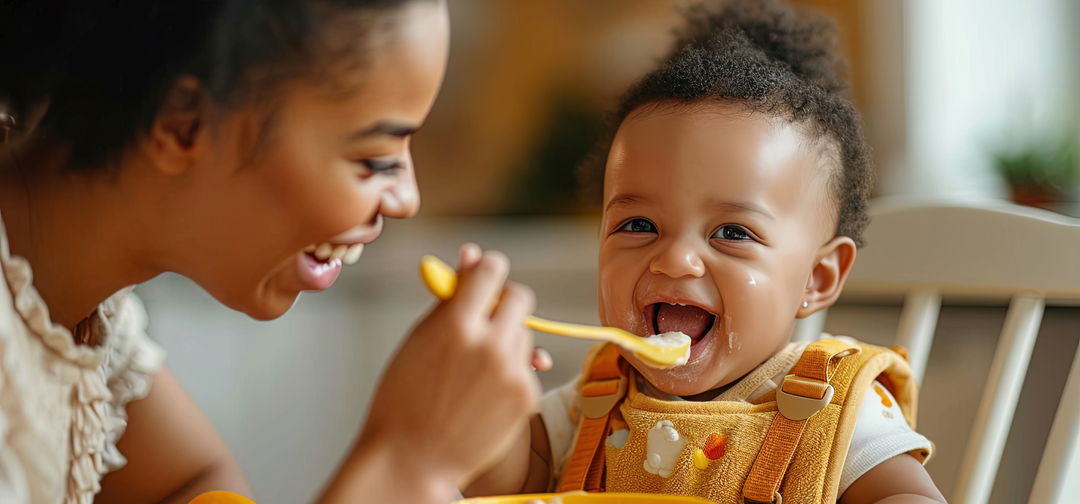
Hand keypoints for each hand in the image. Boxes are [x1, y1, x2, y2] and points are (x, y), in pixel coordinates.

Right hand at [334, 244, 541, 501]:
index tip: (484, 274)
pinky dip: (510, 374)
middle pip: (519, 298)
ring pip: (522, 335)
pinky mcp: (526, 397)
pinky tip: (482, 394)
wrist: (412, 459)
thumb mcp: (418, 339)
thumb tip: (471, 255)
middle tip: (488, 316)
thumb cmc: (404, 398)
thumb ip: (450, 298)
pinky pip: (526, 367)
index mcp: (455, 324)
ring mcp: (512, 372)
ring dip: (505, 341)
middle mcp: (489, 344)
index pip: (490, 270)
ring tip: (472, 370)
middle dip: (505, 302)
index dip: (487, 268)